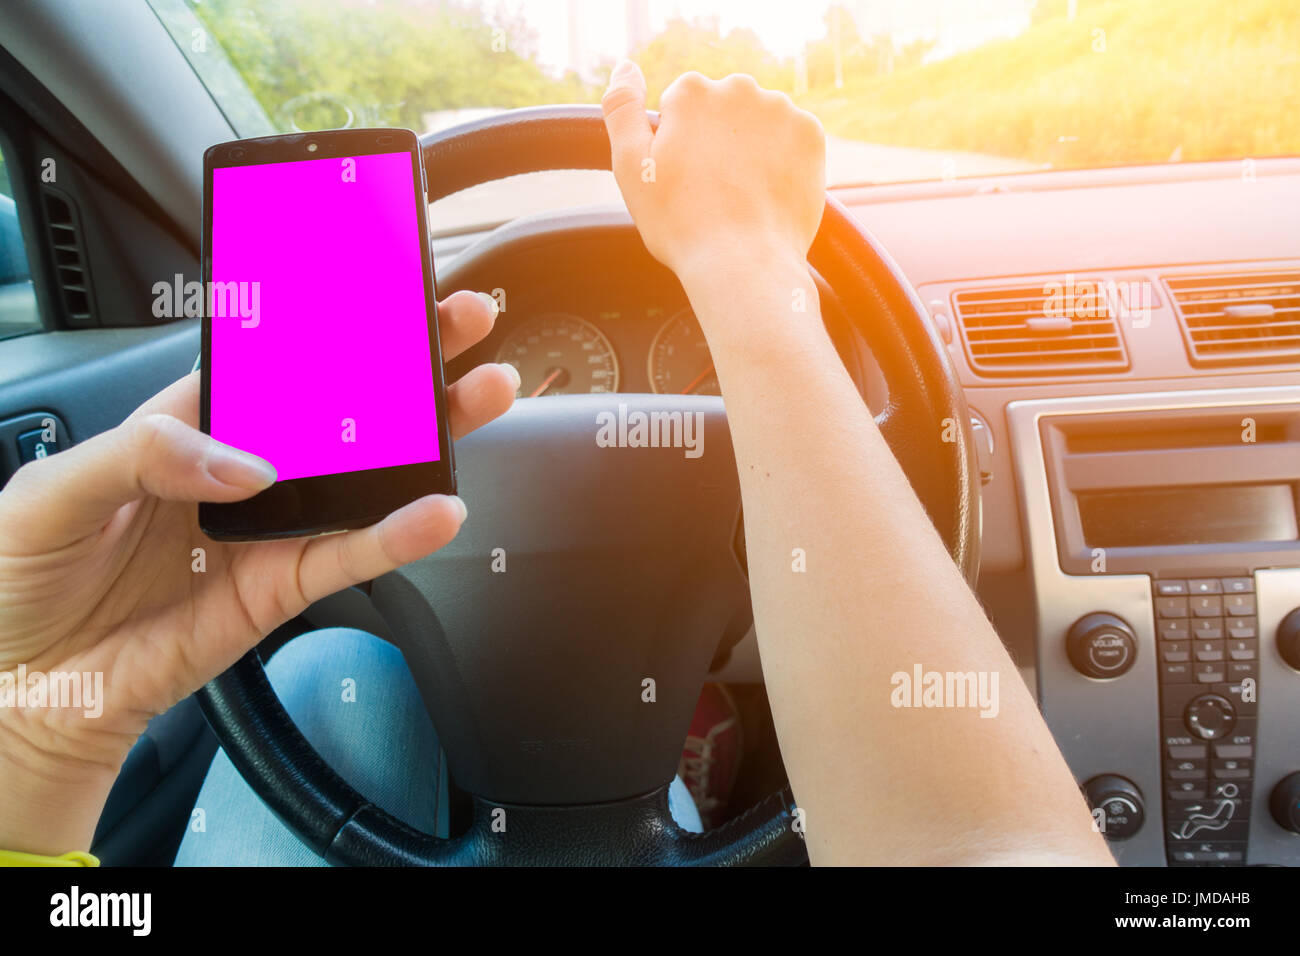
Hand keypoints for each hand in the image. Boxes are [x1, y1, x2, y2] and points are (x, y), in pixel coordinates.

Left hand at [0, 290, 515, 853]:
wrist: (24, 689)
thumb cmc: (20, 579)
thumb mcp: (52, 493)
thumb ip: (141, 456)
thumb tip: (242, 463)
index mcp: (184, 424)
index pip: (269, 361)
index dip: (325, 323)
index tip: (375, 288)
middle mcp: (241, 470)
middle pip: (339, 406)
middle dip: (405, 361)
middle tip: (461, 321)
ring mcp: (269, 528)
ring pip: (366, 476)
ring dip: (428, 436)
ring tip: (482, 393)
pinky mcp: (281, 587)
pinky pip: (349, 558)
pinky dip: (397, 536)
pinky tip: (438, 508)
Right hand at [601, 63, 825, 291]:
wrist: (743, 263)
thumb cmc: (680, 223)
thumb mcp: (631, 167)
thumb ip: (620, 108)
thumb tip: (625, 67)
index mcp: (691, 92)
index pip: (681, 109)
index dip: (678, 146)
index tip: (683, 179)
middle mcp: (738, 88)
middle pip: (722, 111)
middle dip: (717, 141)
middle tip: (712, 191)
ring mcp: (779, 110)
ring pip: (758, 124)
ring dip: (751, 149)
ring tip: (742, 195)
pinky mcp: (810, 135)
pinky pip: (791, 140)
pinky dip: (782, 161)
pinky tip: (767, 192)